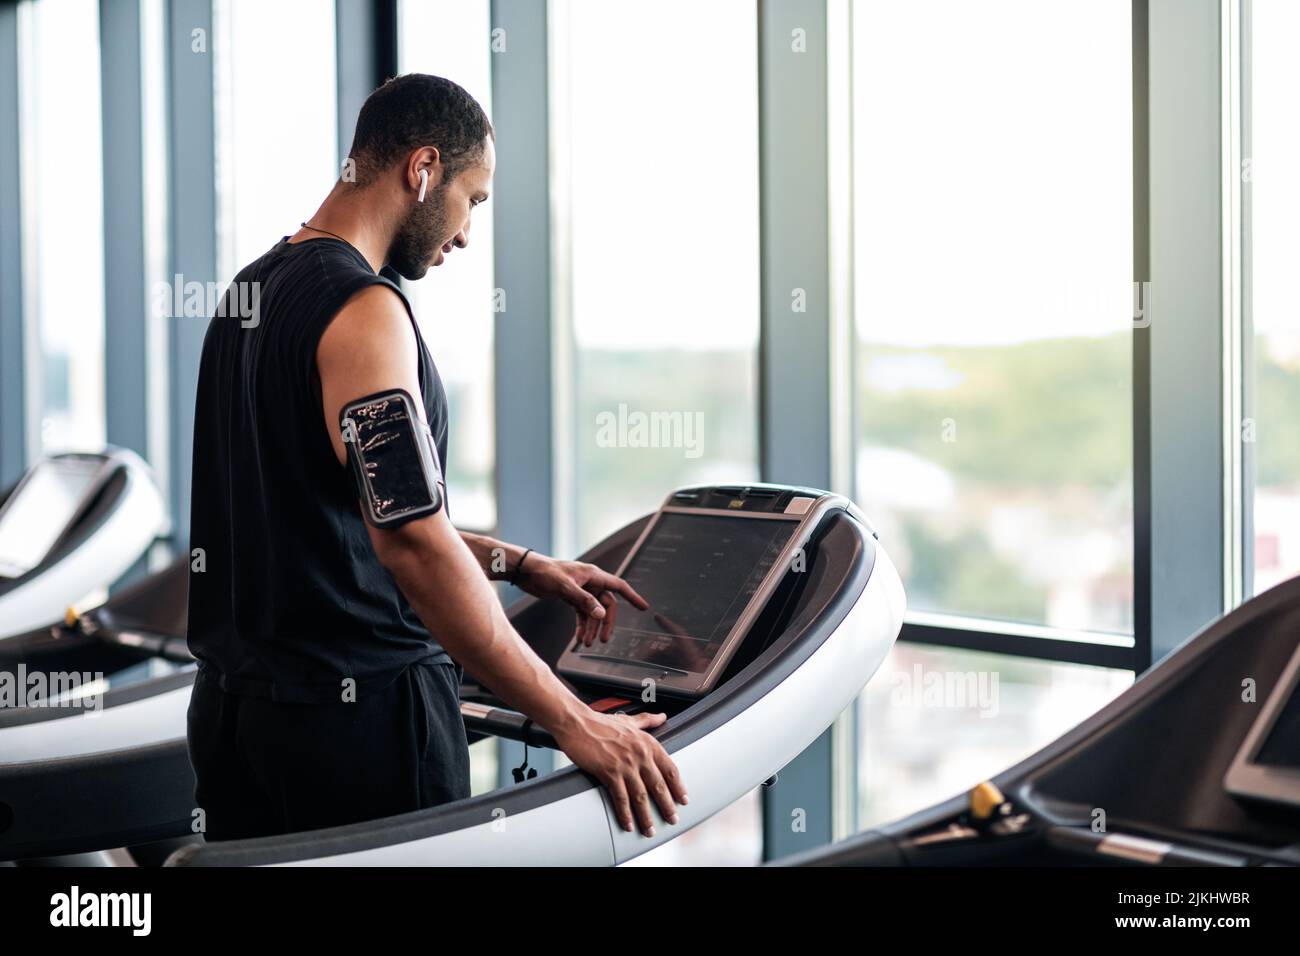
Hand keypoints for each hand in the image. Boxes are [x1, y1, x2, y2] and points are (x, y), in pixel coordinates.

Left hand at [516, 556, 648, 646]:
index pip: (618, 586)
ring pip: (593, 611)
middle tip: (603, 639)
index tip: (643, 607)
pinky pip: (581, 613)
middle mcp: (589, 582)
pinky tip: (580, 637)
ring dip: (591, 627)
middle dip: (605, 622)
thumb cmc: (544, 572)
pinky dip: (582, 625)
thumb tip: (600, 614)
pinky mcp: (570, 596)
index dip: (632, 597)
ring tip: (587, 642)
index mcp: (593, 574)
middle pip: (606, 604)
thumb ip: (584, 601)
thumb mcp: (565, 587)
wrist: (525, 571)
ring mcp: (581, 590)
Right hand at [554, 710, 687, 836]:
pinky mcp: (609, 772)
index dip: (678, 787)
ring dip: (646, 816)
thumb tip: (662, 717)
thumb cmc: (600, 722)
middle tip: (672, 820)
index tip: (683, 800)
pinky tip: (628, 824)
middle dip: (667, 807)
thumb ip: (647, 721)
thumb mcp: (629, 720)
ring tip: (650, 829)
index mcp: (647, 743)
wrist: (577, 723)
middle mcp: (640, 754)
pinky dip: (625, 814)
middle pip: (659, 786)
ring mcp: (625, 764)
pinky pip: (620, 798)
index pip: (670, 769)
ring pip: (641, 796)